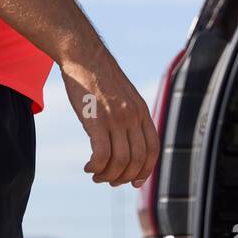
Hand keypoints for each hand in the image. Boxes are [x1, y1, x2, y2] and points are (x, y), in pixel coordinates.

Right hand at [61, 46, 159, 187]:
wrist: (84, 56)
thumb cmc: (100, 77)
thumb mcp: (125, 95)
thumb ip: (130, 116)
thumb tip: (128, 140)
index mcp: (142, 111)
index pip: (153, 149)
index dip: (146, 170)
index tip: (134, 181)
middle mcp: (133, 117)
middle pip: (137, 160)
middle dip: (124, 178)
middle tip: (109, 181)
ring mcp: (116, 119)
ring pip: (120, 162)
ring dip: (108, 176)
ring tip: (96, 175)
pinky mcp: (97, 120)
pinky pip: (101, 155)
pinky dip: (96, 168)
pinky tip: (88, 167)